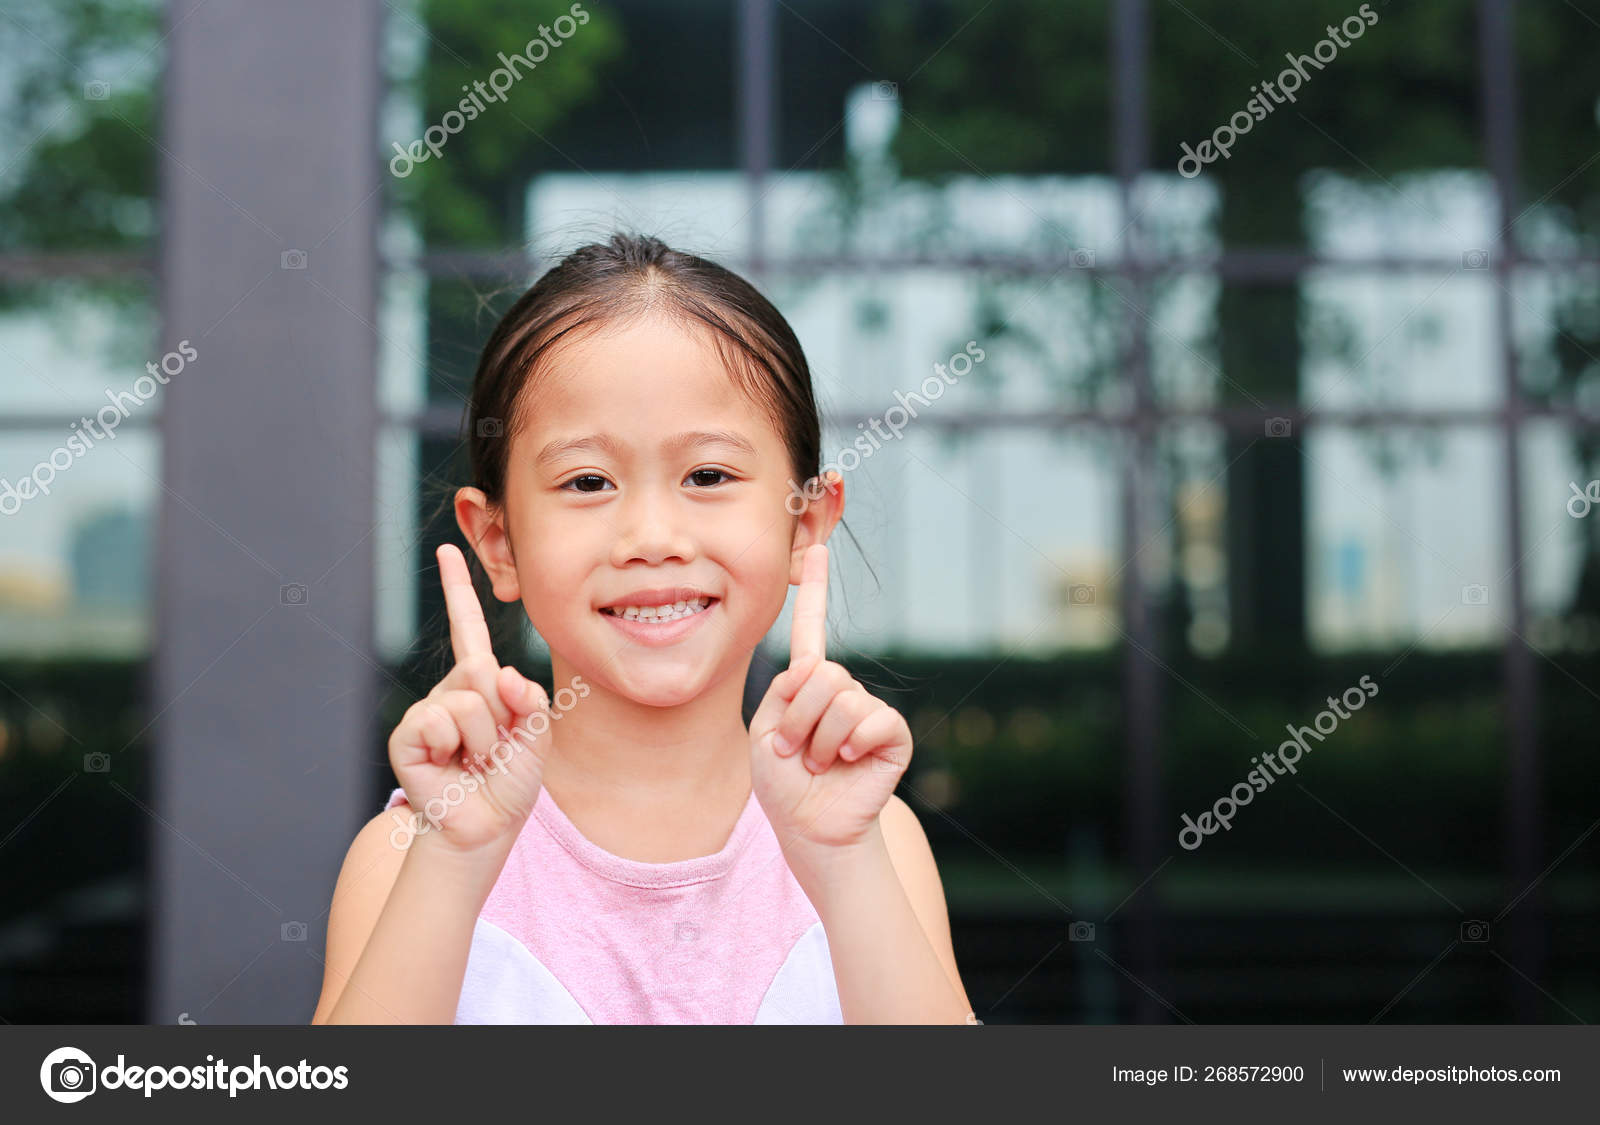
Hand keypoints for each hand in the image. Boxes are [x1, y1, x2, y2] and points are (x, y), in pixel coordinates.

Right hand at [387, 544, 551, 855]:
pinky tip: (450, 765)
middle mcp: (450, 691)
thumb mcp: (535, 737)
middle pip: (485, 672)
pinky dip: (455, 745)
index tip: (446, 548)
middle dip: (503, 715)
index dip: (457, 589)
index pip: (470, 630)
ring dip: (484, 737)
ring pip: (469, 700)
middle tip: (495, 749)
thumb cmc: (507, 784)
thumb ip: (528, 701)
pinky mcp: (408, 736)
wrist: (484, 827)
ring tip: (475, 761)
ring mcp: (427, 712)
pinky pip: (439, 720)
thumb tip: (500, 674)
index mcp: (480, 685)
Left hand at [749, 543, 912, 854]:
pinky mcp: (892, 734)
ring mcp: (869, 711)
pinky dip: (850, 745)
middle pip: (820, 674)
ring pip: (840, 699)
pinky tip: (847, 764)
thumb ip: (784, 692)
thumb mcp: (765, 732)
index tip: (819, 550)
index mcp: (807, 684)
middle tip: (796, 753)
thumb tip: (818, 670)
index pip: (811, 630)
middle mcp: (841, 690)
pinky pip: (871, 720)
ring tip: (820, 764)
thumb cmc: (784, 785)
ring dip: (818, 741)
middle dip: (798, 719)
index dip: (816, 590)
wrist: (810, 830)